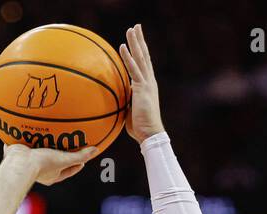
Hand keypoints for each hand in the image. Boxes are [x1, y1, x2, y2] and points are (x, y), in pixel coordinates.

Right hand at [3, 143, 97, 185]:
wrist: (19, 163)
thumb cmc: (42, 164)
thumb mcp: (64, 159)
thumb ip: (80, 156)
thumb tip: (95, 150)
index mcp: (52, 176)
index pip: (68, 171)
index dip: (76, 165)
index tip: (82, 160)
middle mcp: (40, 172)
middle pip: (54, 163)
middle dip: (60, 155)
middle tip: (67, 146)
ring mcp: (28, 163)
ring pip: (38, 154)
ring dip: (43, 146)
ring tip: (48, 135)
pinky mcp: (19, 154)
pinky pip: (25, 145)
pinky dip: (27, 139)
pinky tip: (28, 130)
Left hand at [119, 24, 164, 143]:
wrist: (149, 133)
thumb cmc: (139, 126)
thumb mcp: (130, 109)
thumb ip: (125, 100)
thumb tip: (116, 97)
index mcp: (147, 84)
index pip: (143, 63)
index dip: (140, 50)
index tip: (137, 39)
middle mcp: (149, 81)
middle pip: (144, 55)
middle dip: (140, 40)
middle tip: (136, 26)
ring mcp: (146, 83)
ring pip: (140, 58)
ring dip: (135, 43)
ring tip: (131, 29)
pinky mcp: (141, 89)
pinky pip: (133, 70)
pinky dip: (128, 58)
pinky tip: (123, 47)